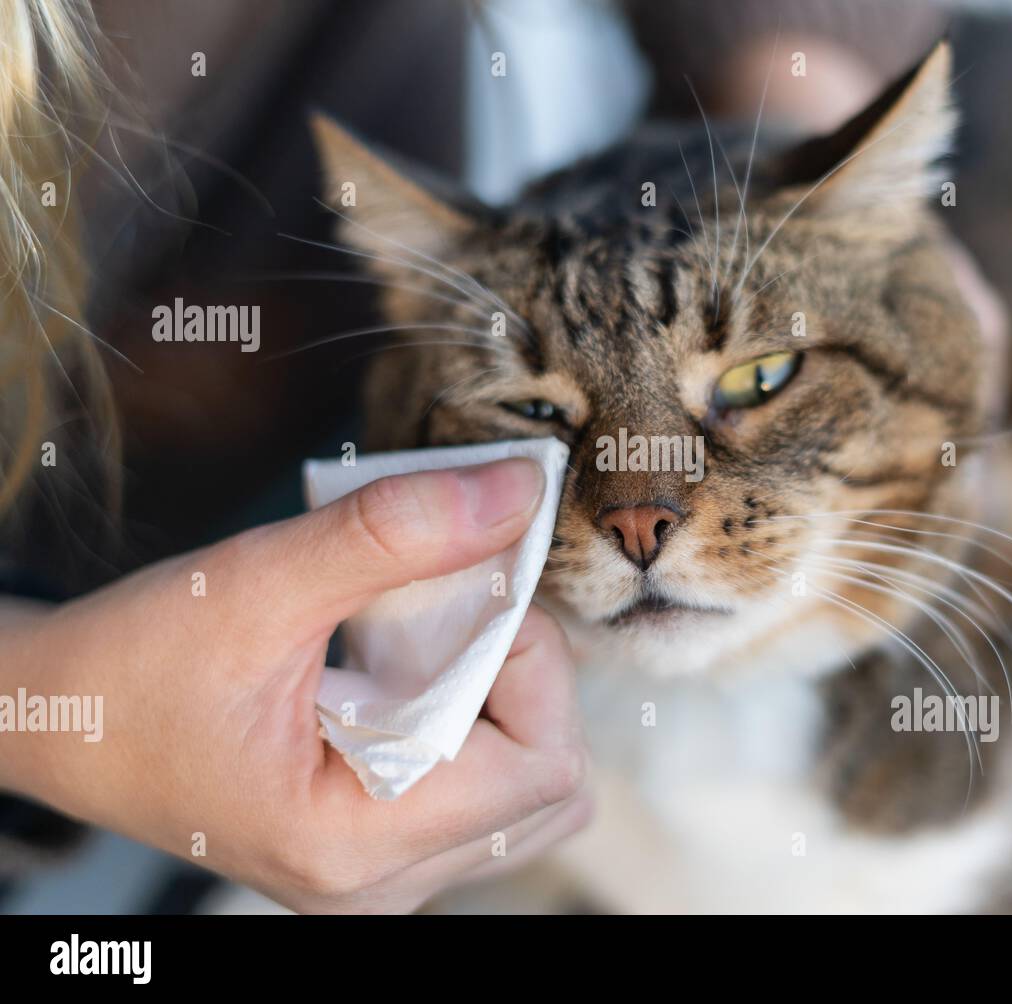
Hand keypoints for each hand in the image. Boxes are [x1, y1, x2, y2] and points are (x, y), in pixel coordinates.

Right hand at [0, 458, 589, 912]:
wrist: (58, 718)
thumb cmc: (133, 666)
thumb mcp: (261, 583)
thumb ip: (396, 534)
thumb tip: (521, 492)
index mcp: (357, 845)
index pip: (545, 764)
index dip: (531, 659)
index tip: (471, 587)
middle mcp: (381, 888)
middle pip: (549, 782)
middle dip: (521, 674)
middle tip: (445, 608)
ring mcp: (381, 880)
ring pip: (528, 791)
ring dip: (502, 697)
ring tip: (423, 643)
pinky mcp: (375, 852)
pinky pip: (484, 793)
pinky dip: (475, 719)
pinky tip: (410, 672)